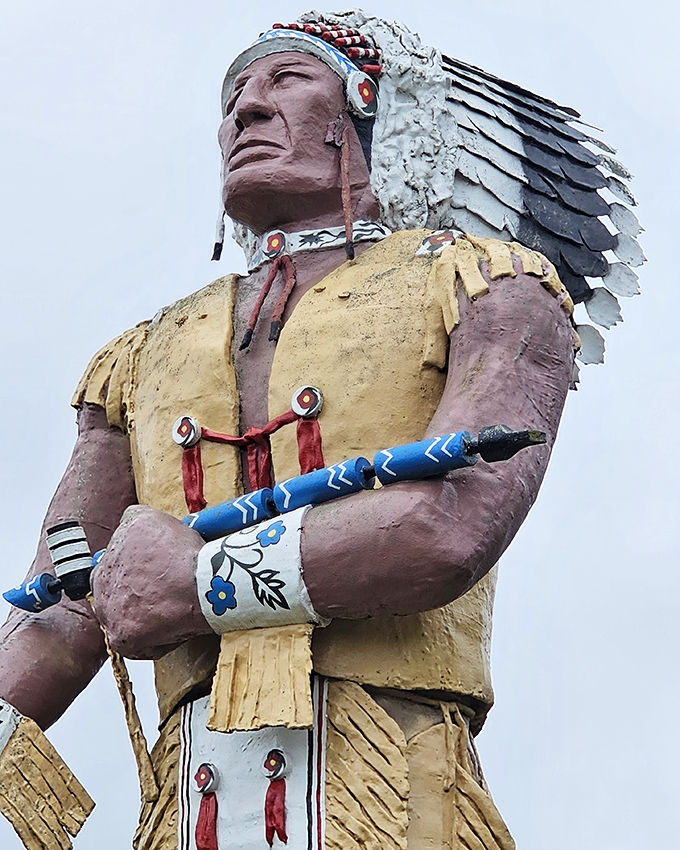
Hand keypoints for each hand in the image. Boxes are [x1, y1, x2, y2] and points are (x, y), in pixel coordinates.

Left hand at [90, 505, 211, 658]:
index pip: (116, 564)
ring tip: (170, 609)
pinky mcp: (121, 638)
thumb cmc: (181, 553)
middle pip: (117, 589)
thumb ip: (131, 521)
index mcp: (105, 556)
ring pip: (123, 617)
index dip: (139, 568)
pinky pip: (136, 643)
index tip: (157, 571)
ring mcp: (107, 612)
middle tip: (164, 590)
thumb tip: (129, 524)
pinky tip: (172, 627)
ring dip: (143, 615)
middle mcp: (99, 582)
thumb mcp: (149, 518)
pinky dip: (154, 640)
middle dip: (136, 591)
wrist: (199, 584)